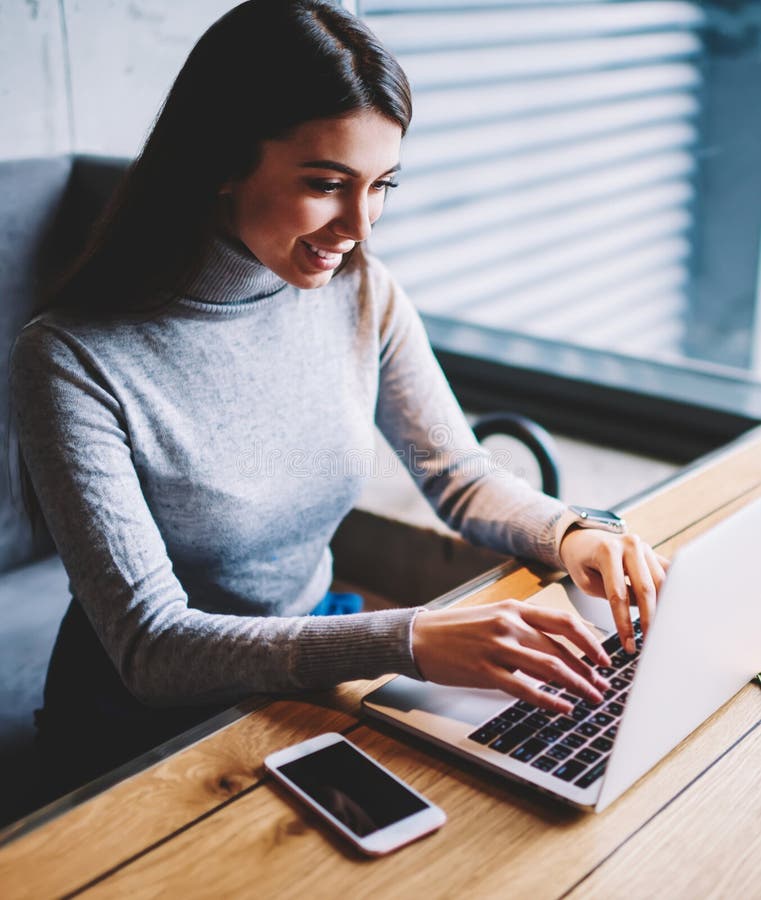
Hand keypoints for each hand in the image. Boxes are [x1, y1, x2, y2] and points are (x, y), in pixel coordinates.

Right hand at [411, 599, 611, 713]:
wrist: (418, 638)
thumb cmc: (455, 630)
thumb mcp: (493, 617)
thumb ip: (523, 629)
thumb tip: (555, 651)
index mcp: (514, 608)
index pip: (564, 621)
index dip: (590, 641)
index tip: (605, 658)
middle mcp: (509, 624)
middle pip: (562, 648)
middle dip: (589, 671)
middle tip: (603, 687)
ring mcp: (497, 647)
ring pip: (550, 668)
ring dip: (577, 686)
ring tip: (592, 699)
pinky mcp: (485, 671)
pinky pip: (525, 689)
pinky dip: (550, 701)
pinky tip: (563, 709)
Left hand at [559, 528, 668, 653]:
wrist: (583, 539)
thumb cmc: (582, 561)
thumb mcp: (585, 580)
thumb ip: (611, 595)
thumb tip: (640, 614)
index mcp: (607, 551)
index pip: (618, 594)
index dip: (624, 622)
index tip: (629, 644)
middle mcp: (630, 545)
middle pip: (645, 588)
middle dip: (649, 619)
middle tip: (650, 641)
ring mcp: (645, 547)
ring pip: (662, 582)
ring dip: (663, 608)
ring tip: (662, 630)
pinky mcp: (654, 552)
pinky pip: (668, 575)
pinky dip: (671, 593)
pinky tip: (673, 612)